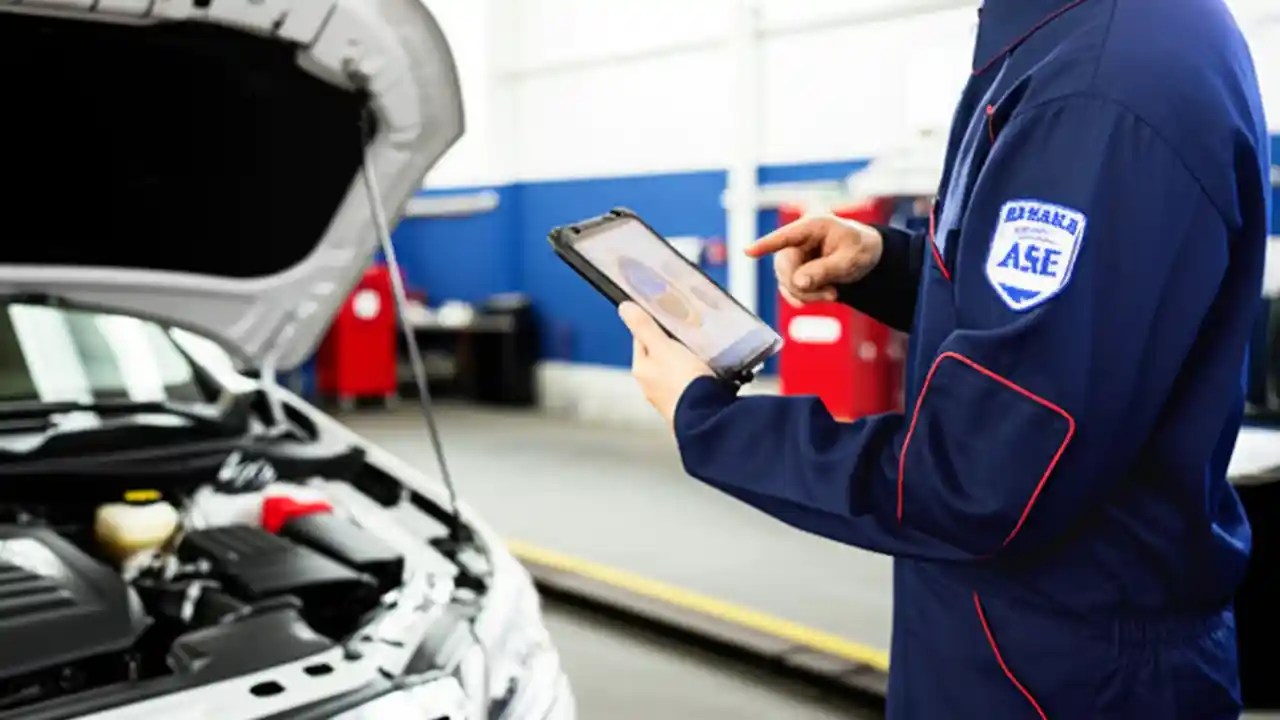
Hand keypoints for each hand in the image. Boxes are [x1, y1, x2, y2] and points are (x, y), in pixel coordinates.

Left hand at [618, 302, 713, 425]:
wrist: (705, 417)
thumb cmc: (682, 381)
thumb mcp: (662, 347)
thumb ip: (644, 327)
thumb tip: (624, 308)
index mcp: (641, 370)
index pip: (641, 339)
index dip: (653, 324)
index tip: (667, 316)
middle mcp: (651, 386)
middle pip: (659, 355)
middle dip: (672, 344)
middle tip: (689, 334)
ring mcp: (669, 398)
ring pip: (675, 370)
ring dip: (687, 361)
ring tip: (702, 354)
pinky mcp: (687, 406)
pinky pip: (690, 384)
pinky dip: (697, 377)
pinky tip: (709, 374)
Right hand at [746, 215, 883, 306]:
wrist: (865, 256)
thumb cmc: (860, 249)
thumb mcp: (850, 260)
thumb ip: (824, 270)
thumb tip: (798, 283)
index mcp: (813, 225)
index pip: (785, 236)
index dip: (766, 245)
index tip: (747, 251)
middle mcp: (798, 238)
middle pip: (784, 267)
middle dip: (804, 286)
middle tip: (832, 294)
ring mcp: (793, 255)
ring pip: (786, 281)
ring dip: (807, 294)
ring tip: (833, 293)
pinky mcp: (793, 270)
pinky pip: (790, 289)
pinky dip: (805, 297)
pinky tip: (824, 295)